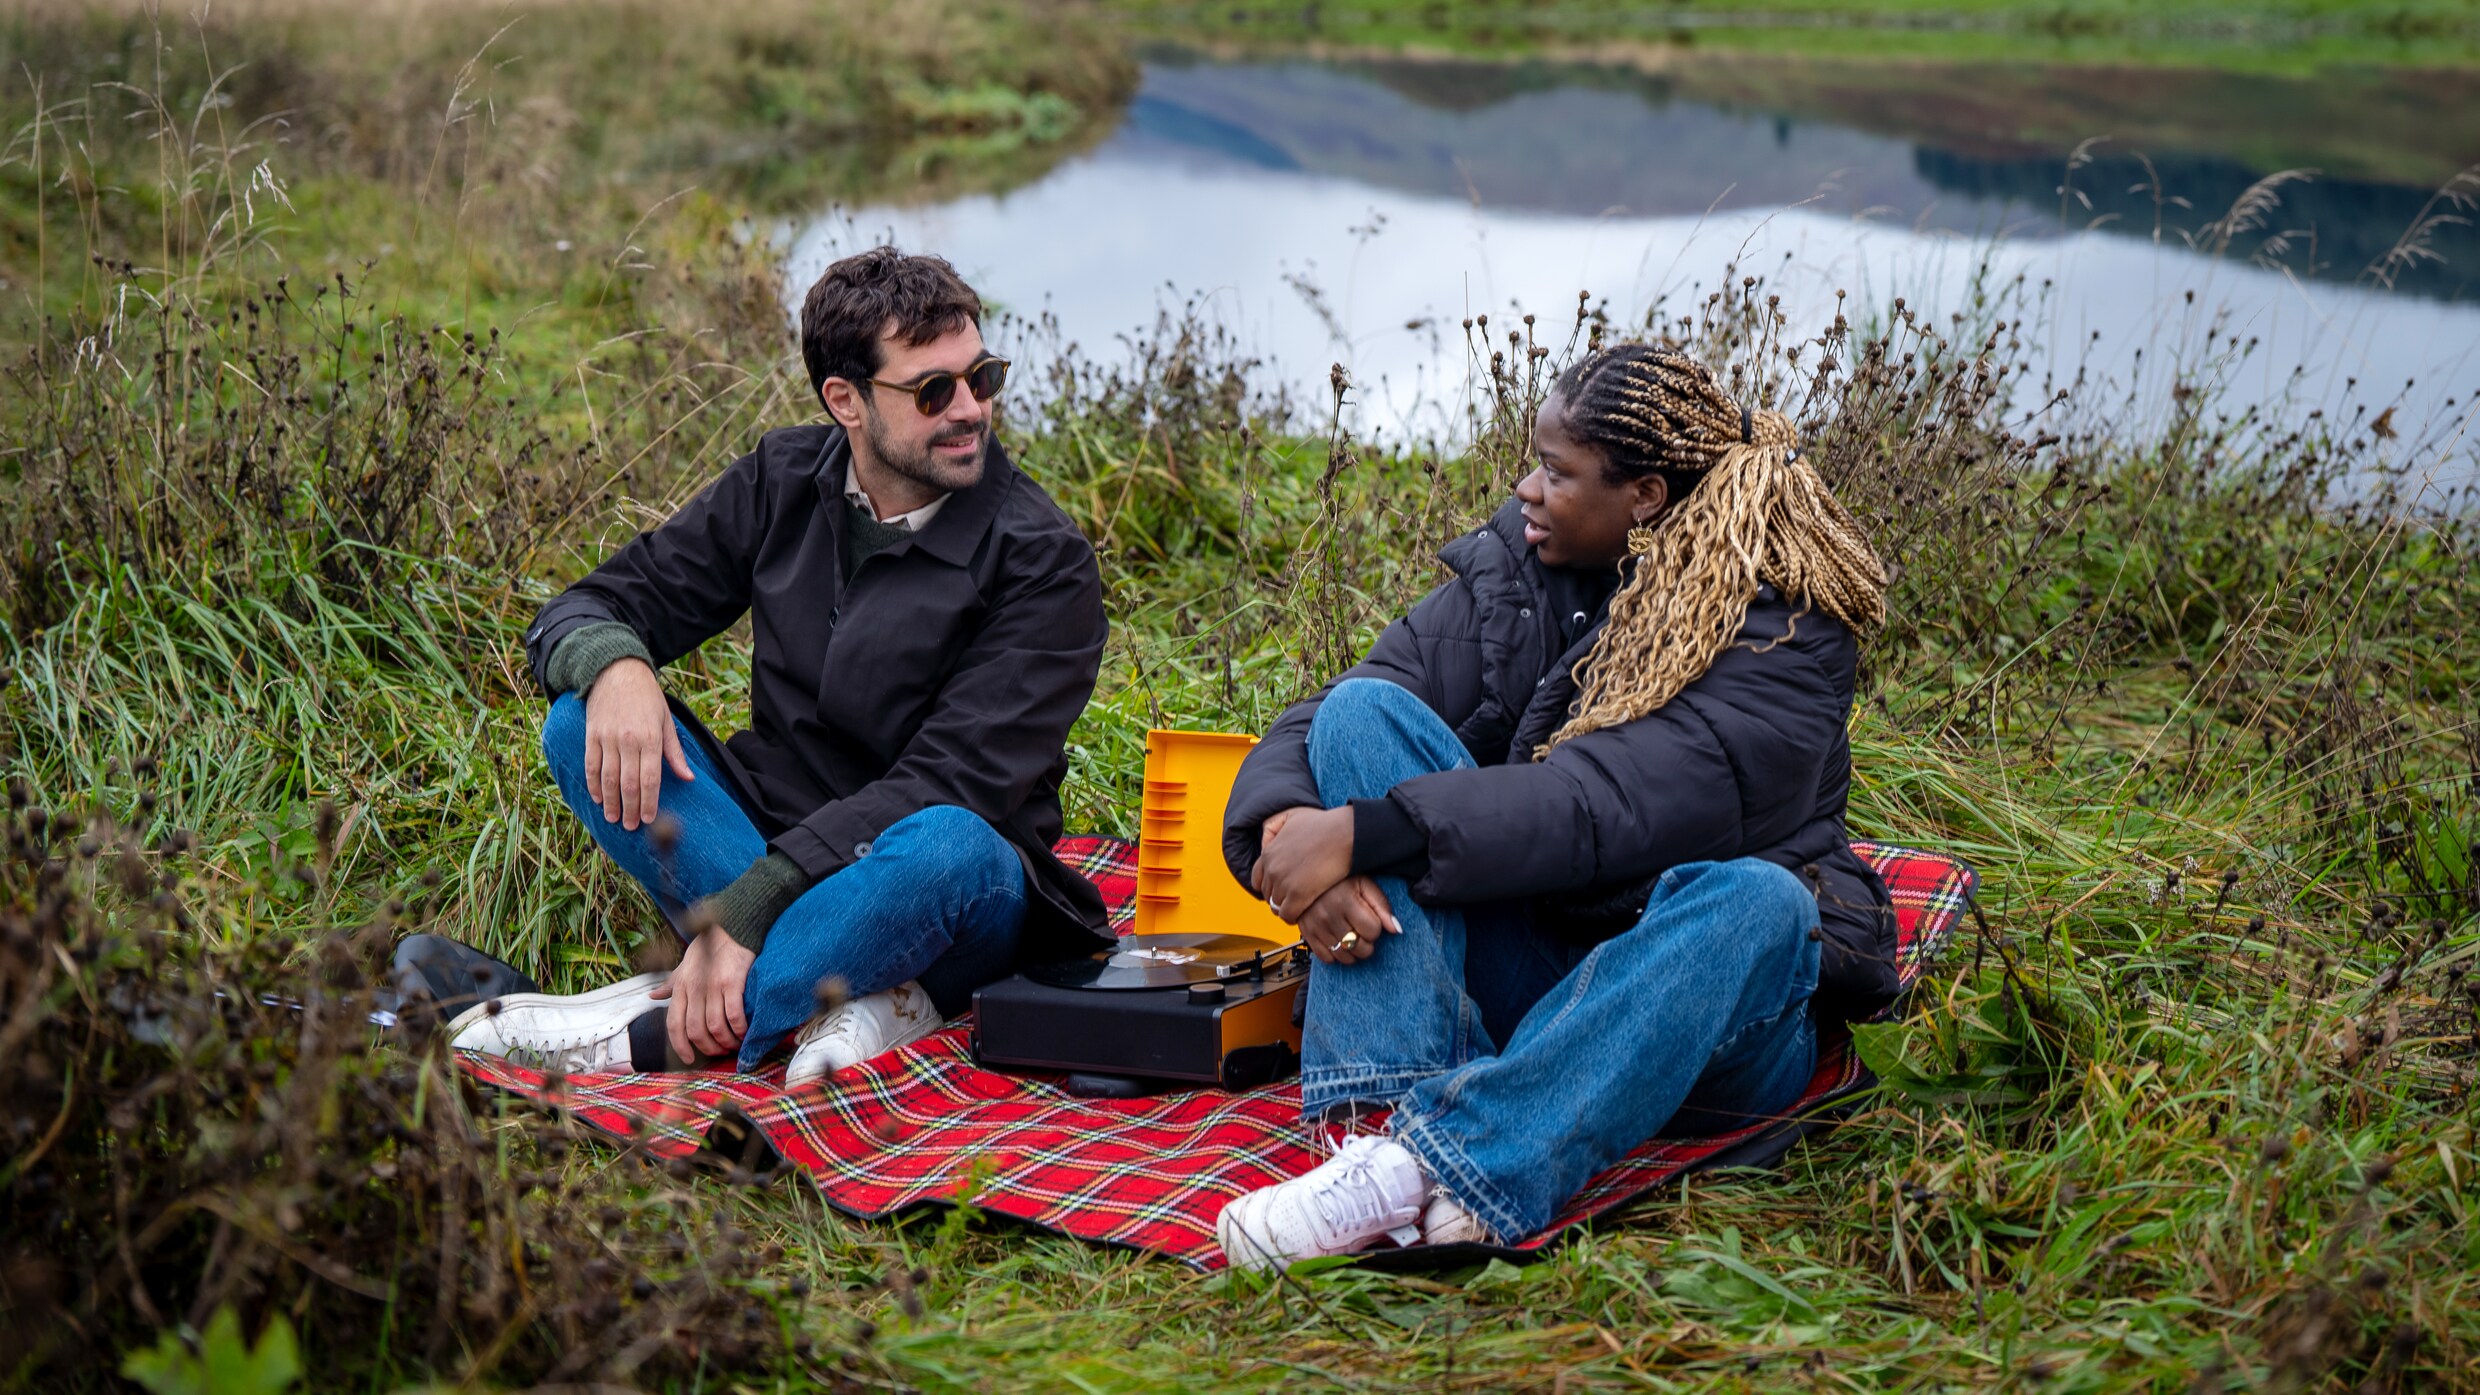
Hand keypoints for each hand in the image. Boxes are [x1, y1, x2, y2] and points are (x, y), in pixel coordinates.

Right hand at [583, 657, 692, 830]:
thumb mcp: (666, 721)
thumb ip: (674, 752)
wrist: (617, 671)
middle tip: (630, 826)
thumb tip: (688, 778)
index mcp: (650, 738)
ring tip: (614, 818)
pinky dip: (593, 785)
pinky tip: (597, 798)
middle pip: (629, 783)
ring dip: (611, 802)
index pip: (650, 779)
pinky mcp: (592, 735)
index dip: (649, 802)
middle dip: (630, 808)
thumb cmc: (647, 697)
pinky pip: (591, 765)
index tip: (648, 819)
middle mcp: (628, 740)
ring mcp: (607, 738)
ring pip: (607, 778)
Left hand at [650, 925, 753, 1062]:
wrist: (731, 929)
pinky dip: (740, 1029)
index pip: (674, 1025)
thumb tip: (652, 997)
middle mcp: (694, 989)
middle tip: (720, 1052)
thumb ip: (670, 984)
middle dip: (708, 1048)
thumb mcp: (684, 967)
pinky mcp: (732, 983)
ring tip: (734, 1045)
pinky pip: (734, 1015)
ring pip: (715, 1027)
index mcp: (680, 988)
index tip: (690, 1059)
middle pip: (695, 1030)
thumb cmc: (708, 950)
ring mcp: (713, 986)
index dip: (680, 1047)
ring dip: (726, 1042)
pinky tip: (745, 1033)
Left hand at [1253, 804, 1351, 922]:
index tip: (1282, 887)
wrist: (1345, 834)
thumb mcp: (1292, 816)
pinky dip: (1294, 917)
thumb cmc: (1325, 824)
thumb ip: (1274, 827)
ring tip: (1301, 905)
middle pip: (1268, 894)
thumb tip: (1265, 843)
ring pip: (1277, 907)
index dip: (1270, 885)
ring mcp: (1284, 883)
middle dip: (1280, 897)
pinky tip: (1303, 912)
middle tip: (1295, 898)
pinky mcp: (1298, 895)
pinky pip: (1287, 915)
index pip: (1257, 879)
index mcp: (1269, 852)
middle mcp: (1272, 869)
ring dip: (1288, 908)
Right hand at [1298, 876, 1397, 964]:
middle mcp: (1329, 915)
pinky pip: (1326, 958)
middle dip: (1367, 942)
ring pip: (1344, 956)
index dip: (1376, 927)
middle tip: (1362, 930)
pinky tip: (1338, 940)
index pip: (1372, 931)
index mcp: (1345, 900)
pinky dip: (1335, 954)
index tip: (1370, 920)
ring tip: (1352, 936)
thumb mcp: (1365, 884)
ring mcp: (1317, 926)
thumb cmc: (1339, 880)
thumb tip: (1396, 929)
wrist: (1307, 876)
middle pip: (1360, 948)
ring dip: (1353, 951)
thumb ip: (1382, 906)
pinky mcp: (1307, 934)